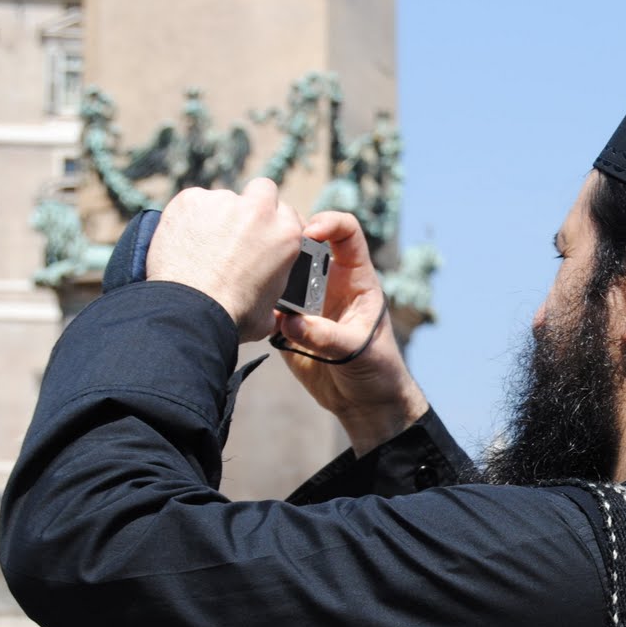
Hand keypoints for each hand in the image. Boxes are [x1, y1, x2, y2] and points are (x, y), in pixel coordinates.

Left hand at [146, 179, 303, 341]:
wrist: (191, 311)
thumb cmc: (232, 316)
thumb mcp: (271, 307)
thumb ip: (273, 287)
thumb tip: (267, 296)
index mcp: (286, 234)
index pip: (287, 213)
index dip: (274, 224)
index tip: (262, 235)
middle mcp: (259, 210)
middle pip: (262, 190)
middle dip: (252, 204)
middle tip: (236, 229)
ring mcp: (223, 201)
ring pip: (222, 199)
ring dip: (216, 215)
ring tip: (201, 244)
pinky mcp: (190, 200)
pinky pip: (192, 202)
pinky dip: (188, 217)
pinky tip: (183, 240)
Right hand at [272, 211, 428, 453]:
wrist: (364, 403)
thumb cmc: (377, 369)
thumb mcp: (358, 350)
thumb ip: (326, 336)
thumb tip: (290, 322)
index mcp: (355, 278)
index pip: (346, 232)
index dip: (328, 223)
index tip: (309, 232)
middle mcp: (328, 283)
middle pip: (302, 246)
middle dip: (285, 243)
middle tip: (268, 252)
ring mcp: (305, 303)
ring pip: (280, 275)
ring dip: (266, 276)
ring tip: (252, 282)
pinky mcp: (286, 325)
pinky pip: (266, 309)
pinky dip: (256, 308)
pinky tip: (248, 312)